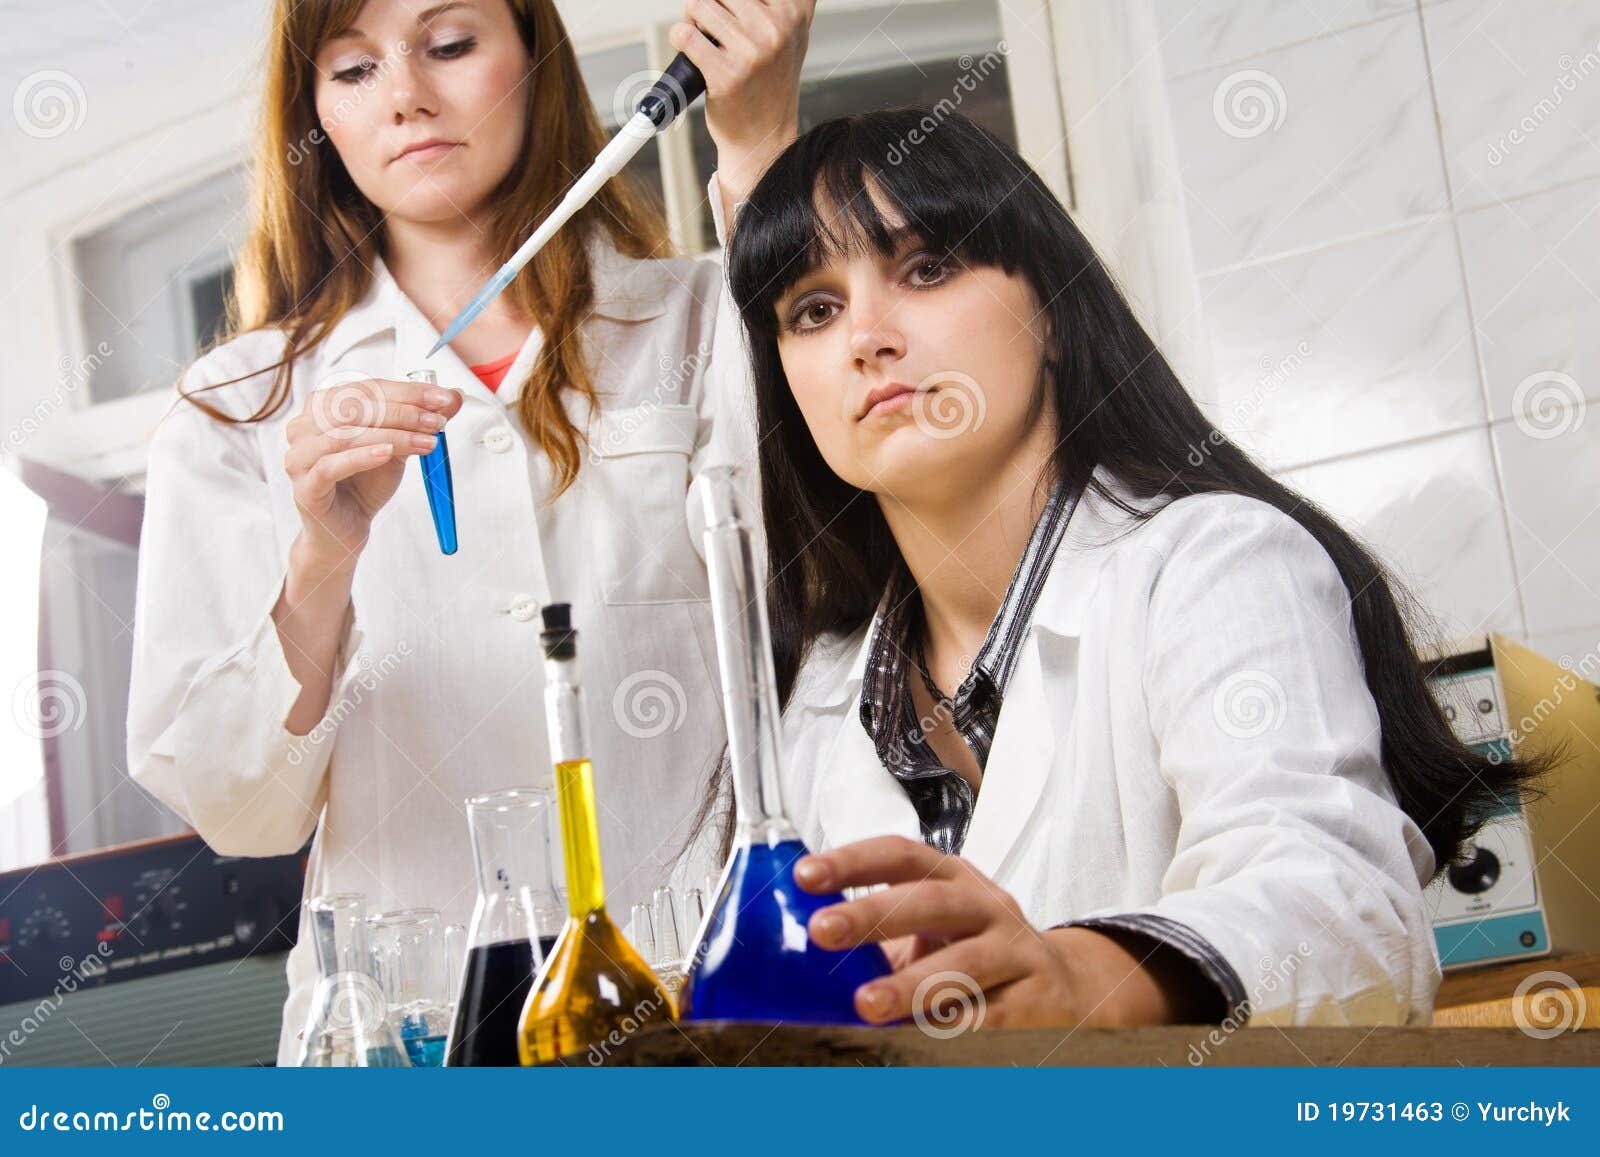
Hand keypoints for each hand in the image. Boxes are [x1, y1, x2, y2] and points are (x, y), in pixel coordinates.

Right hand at [284, 377, 462, 560]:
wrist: (347, 529)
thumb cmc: (366, 483)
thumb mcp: (398, 445)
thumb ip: (420, 420)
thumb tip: (452, 396)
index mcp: (324, 406)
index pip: (368, 388)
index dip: (408, 391)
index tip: (443, 398)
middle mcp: (305, 425)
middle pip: (355, 407)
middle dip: (403, 412)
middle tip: (437, 423)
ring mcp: (299, 455)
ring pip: (344, 434)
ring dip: (391, 435)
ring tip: (426, 442)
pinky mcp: (305, 487)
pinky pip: (331, 465)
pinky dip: (362, 456)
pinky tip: (387, 454)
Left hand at [669, 1, 814, 200]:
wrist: (764, 137)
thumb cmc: (771, 86)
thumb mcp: (792, 35)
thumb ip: (784, 4)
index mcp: (794, 12)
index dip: (731, 1)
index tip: (733, 15)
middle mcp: (776, 29)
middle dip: (709, 6)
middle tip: (714, 31)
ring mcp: (752, 51)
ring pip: (699, 5)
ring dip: (692, 21)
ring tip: (705, 42)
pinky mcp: (726, 73)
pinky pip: (685, 35)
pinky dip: (678, 38)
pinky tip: (688, 51)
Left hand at [796, 835, 1192, 1028]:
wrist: (1074, 988)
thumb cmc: (980, 955)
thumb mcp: (939, 928)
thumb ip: (883, 935)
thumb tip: (795, 955)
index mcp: (954, 880)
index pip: (901, 856)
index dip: (854, 860)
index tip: (805, 875)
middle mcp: (987, 907)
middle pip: (931, 902)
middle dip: (874, 915)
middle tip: (823, 930)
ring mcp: (1017, 953)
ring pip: (964, 965)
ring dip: (913, 985)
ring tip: (866, 1005)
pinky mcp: (1039, 1002)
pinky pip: (992, 1019)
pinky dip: (956, 1032)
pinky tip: (919, 1044)